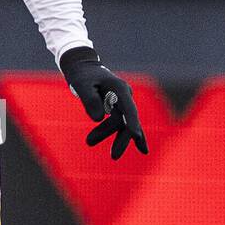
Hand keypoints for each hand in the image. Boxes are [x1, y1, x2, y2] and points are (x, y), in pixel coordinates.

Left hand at [59, 46, 147, 160]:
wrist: (83, 69)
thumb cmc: (82, 76)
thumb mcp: (81, 85)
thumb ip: (89, 100)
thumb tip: (98, 119)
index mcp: (119, 88)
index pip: (128, 108)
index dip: (131, 122)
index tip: (134, 135)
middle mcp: (125, 95)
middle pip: (127, 120)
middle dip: (122, 138)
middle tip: (113, 156)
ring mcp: (123, 102)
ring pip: (121, 124)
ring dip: (107, 134)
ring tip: (88, 141)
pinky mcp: (118, 108)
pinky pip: (123, 124)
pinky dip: (125, 136)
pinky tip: (142, 150)